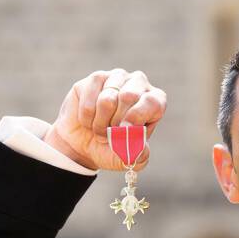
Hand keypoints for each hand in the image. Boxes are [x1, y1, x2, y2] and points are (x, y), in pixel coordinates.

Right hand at [44, 68, 166, 172]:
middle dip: (116, 123)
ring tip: (100, 130)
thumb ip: (139, 157)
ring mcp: (117, 77)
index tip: (125, 131)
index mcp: (154, 102)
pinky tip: (89, 121)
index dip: (137, 117)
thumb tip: (142, 147)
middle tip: (111, 135)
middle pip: (128, 97)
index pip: (153, 102)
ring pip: (107, 100)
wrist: (84, 146)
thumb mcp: (128, 159)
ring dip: (100, 124)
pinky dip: (87, 119)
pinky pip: (89, 100)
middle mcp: (138, 84)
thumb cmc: (112, 150)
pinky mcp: (96, 78)